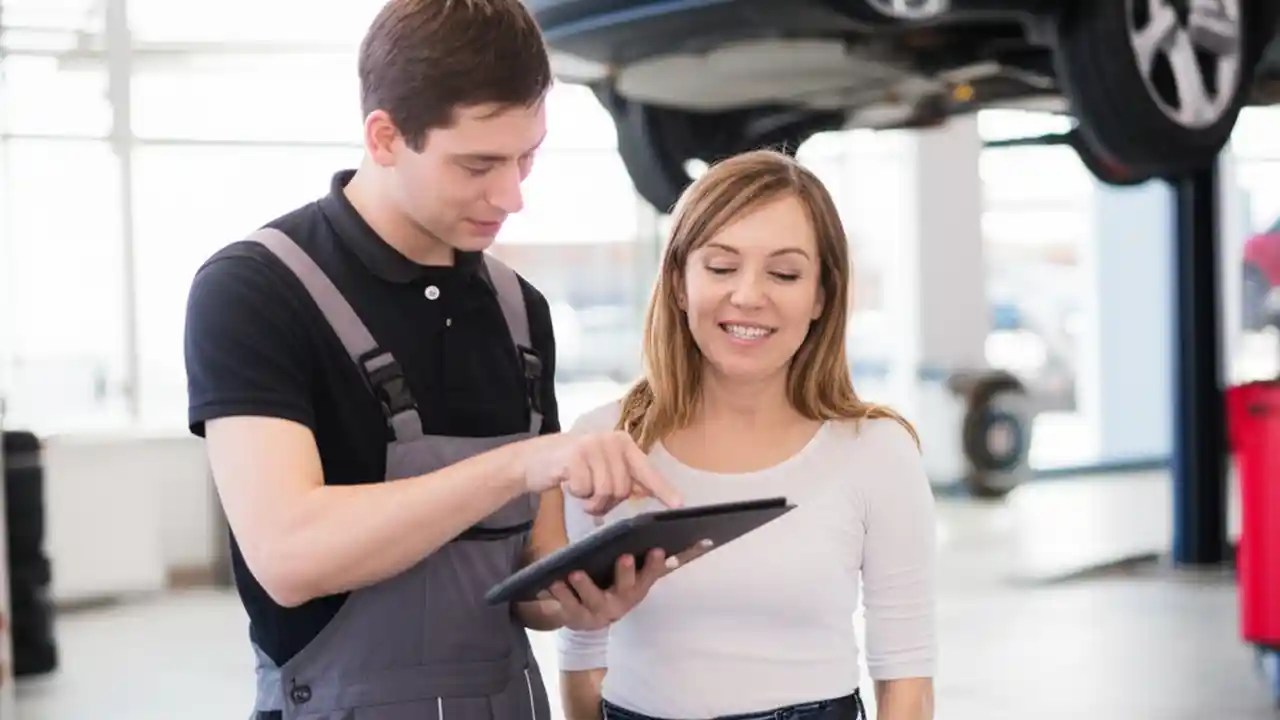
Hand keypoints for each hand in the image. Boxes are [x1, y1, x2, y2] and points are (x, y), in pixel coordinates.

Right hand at [522, 431, 681, 515]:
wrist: (532, 459)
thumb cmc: (572, 467)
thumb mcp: (601, 468)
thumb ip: (624, 478)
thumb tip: (647, 492)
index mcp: (623, 443)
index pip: (647, 470)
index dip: (663, 489)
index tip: (679, 505)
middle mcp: (611, 440)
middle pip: (622, 488)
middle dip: (607, 502)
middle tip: (591, 499)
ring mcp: (593, 446)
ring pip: (605, 491)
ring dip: (592, 501)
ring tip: (581, 492)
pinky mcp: (574, 456)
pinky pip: (585, 489)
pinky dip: (576, 493)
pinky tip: (567, 482)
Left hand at [545, 541, 713, 631]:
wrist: (588, 622)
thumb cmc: (613, 587)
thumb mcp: (632, 578)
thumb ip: (647, 561)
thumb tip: (678, 537)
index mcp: (636, 591)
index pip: (651, 577)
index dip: (656, 565)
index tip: (660, 548)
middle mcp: (620, 604)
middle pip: (625, 590)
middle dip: (626, 574)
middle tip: (624, 557)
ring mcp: (596, 613)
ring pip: (591, 600)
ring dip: (583, 587)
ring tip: (573, 572)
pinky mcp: (574, 618)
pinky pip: (565, 607)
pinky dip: (556, 595)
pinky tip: (549, 582)